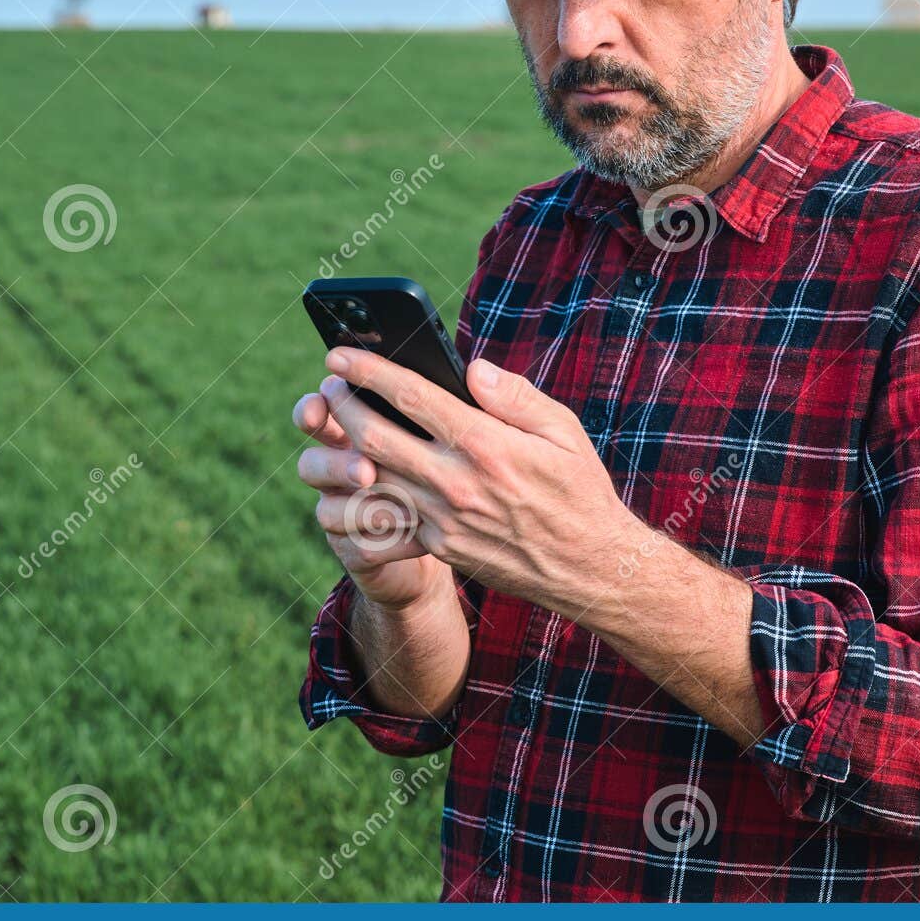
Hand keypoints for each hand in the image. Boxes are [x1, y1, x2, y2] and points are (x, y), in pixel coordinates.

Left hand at [319, 347, 639, 619]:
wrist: (589, 567)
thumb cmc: (579, 491)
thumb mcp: (563, 432)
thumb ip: (515, 396)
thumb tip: (473, 368)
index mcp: (486, 444)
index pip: (412, 396)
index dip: (369, 371)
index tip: (340, 353)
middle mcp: (457, 482)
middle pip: (375, 437)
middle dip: (342, 406)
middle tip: (330, 386)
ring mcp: (444, 520)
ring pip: (372, 481)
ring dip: (342, 452)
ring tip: (333, 428)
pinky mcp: (441, 547)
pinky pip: (387, 525)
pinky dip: (362, 504)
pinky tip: (353, 484)